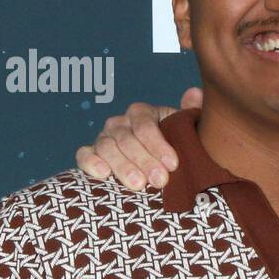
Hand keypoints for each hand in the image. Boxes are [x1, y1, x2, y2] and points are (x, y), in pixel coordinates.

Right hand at [74, 86, 203, 189]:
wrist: (158, 164)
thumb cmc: (174, 146)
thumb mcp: (185, 131)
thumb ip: (190, 113)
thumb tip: (195, 94)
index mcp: (142, 113)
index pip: (145, 125)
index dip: (158, 144)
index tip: (173, 164)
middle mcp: (120, 123)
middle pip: (127, 139)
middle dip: (145, 161)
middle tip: (160, 181)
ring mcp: (103, 138)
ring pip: (106, 147)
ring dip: (122, 166)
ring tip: (138, 185)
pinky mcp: (91, 155)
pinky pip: (84, 154)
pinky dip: (90, 162)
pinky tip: (103, 174)